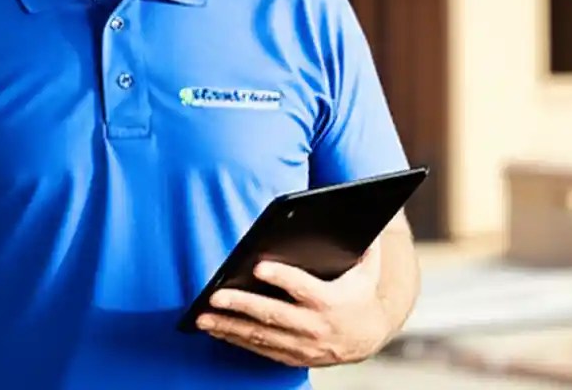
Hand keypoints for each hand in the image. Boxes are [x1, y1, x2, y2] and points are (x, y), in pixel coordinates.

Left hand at [195, 240, 389, 367]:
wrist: (368, 337)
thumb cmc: (361, 294)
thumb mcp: (368, 270)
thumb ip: (364, 246)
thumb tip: (359, 215)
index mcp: (330, 301)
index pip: (302, 287)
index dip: (280, 277)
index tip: (257, 267)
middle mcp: (314, 326)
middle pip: (273, 315)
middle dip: (242, 305)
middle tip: (215, 295)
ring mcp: (302, 345)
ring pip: (261, 336)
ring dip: (230, 327)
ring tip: (203, 317)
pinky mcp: (292, 356)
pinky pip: (260, 349)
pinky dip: (236, 340)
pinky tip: (216, 329)